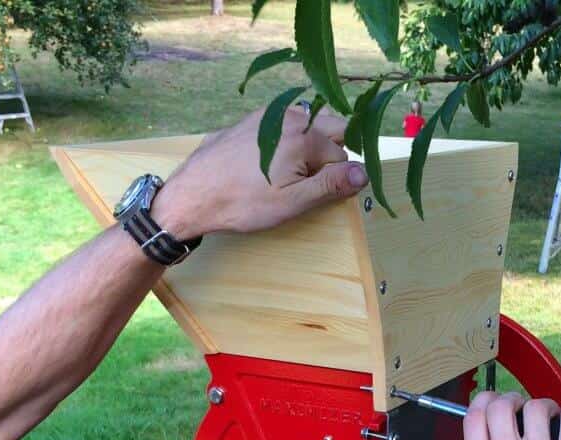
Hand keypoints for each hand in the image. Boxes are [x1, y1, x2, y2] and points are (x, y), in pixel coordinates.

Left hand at [151, 104, 368, 236]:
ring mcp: (271, 114)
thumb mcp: (294, 201)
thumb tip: (365, 173)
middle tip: (311, 184)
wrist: (194, 194)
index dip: (336, 180)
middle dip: (331, 156)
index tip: (319, 196)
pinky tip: (273, 165)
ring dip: (312, 147)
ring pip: (311, 125)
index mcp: (305, 135)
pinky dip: (291, 141)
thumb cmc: (244, 203)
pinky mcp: (254, 120)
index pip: (343, 156)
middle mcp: (291, 116)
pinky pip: (287, 124)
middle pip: (333, 129)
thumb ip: (332, 185)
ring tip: (293, 175)